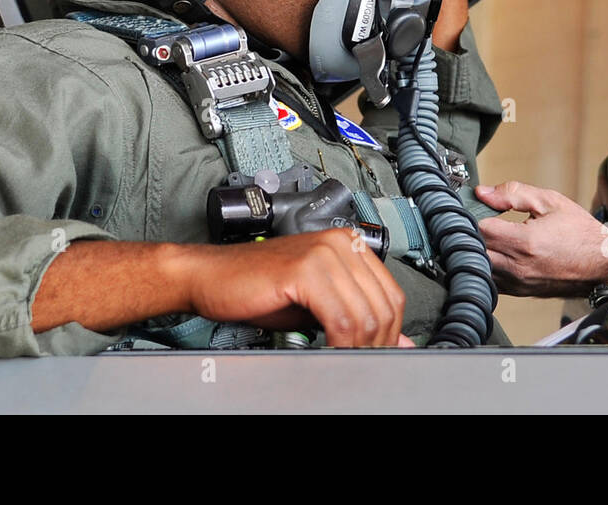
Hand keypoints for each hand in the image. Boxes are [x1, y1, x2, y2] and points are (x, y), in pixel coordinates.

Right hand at [183, 230, 412, 346]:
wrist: (210, 278)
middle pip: (383, 306)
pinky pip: (339, 317)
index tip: (378, 354)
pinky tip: (328, 352)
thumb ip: (355, 319)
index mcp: (347, 245)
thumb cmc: (257, 289)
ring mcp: (324, 252)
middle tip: (360, 364)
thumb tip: (397, 344)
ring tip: (342, 362)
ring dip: (357, 348)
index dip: (390, 333)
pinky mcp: (304, 269)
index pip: (392, 294)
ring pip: (364, 315)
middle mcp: (340, 243)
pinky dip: (339, 344)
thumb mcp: (316, 307)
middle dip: (376, 344)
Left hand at [475, 181, 607, 297]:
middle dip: (468, 234)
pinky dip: (486, 267)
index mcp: (525, 242)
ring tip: (481, 236)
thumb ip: (513, 194)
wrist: (603, 264)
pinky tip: (492, 253)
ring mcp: (518, 282)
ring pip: (478, 268)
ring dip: (475, 251)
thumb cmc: (580, 233)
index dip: (471, 215)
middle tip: (470, 220)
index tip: (471, 206)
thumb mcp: (550, 202)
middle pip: (473, 251)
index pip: (479, 229)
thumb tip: (483, 193)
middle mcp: (519, 266)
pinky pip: (490, 280)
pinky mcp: (520, 291)